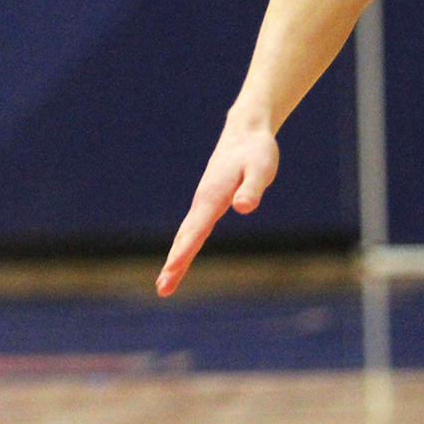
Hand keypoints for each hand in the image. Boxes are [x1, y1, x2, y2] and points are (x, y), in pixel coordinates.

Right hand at [156, 114, 279, 295]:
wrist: (245, 133)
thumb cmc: (256, 151)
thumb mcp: (261, 168)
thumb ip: (252, 188)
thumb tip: (243, 208)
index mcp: (212, 197)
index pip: (196, 231)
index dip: (184, 252)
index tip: (171, 271)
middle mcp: (202, 202)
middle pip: (184, 238)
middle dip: (173, 265)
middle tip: (162, 290)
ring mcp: (202, 204)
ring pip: (185, 236)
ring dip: (175, 260)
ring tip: (166, 284)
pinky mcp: (207, 205)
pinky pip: (191, 231)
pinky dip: (182, 249)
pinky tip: (179, 260)